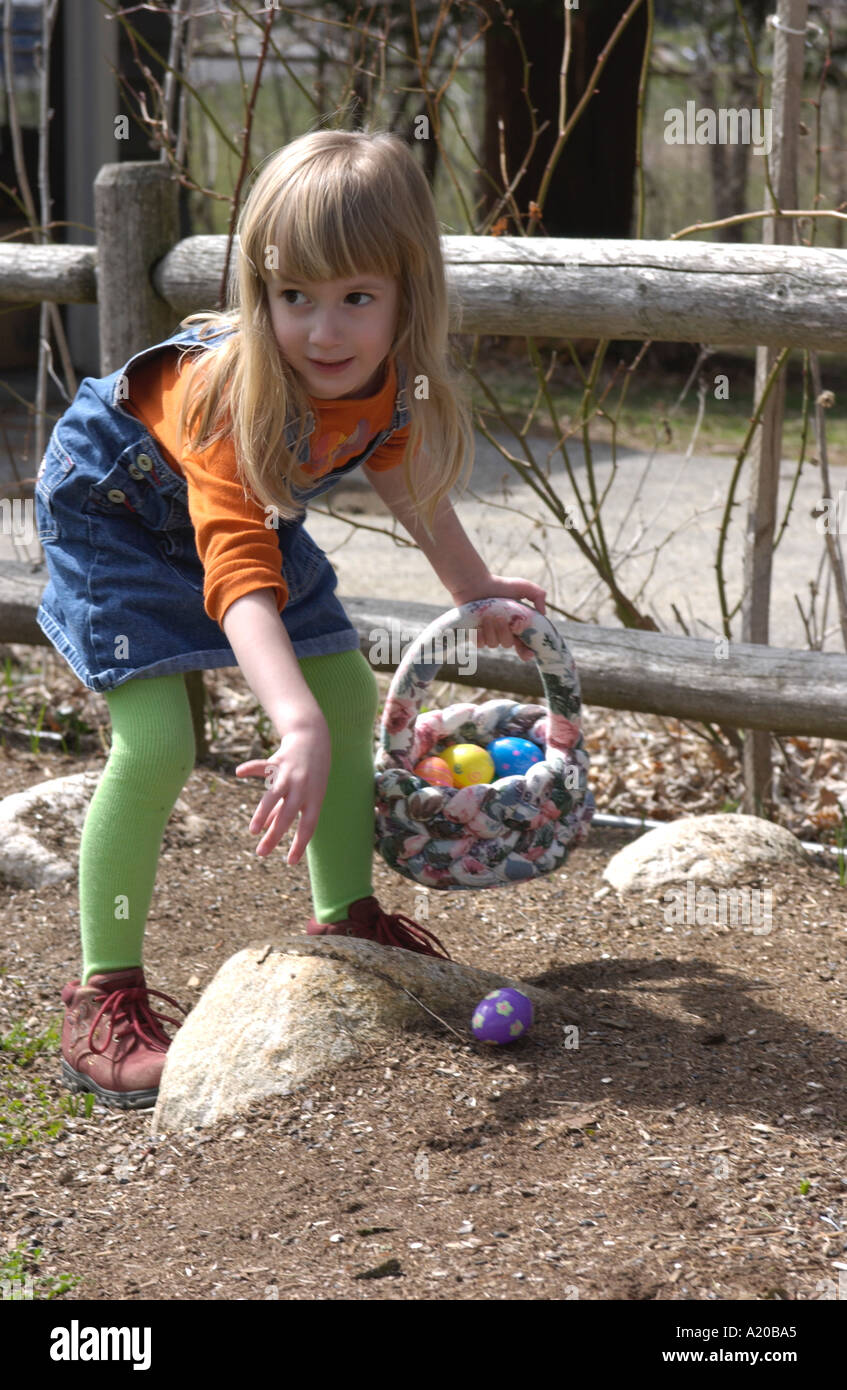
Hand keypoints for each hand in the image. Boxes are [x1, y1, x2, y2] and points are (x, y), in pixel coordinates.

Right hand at [234, 713, 330, 863]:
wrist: (313, 738)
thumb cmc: (311, 771)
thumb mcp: (307, 792)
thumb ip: (285, 809)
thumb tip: (269, 829)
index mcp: (314, 799)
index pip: (309, 827)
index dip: (300, 844)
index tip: (289, 862)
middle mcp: (303, 788)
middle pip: (289, 815)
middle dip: (275, 835)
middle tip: (261, 853)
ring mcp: (290, 774)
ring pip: (275, 795)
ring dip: (263, 813)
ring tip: (253, 830)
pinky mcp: (277, 761)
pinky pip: (263, 766)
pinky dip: (251, 768)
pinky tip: (238, 773)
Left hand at [450, 573, 545, 662]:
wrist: (476, 583)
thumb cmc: (499, 585)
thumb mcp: (522, 586)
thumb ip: (538, 595)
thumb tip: (543, 613)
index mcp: (515, 626)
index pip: (524, 645)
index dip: (527, 652)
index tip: (530, 653)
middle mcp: (503, 633)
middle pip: (508, 644)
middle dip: (504, 632)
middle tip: (500, 618)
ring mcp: (488, 635)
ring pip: (493, 644)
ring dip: (491, 631)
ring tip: (487, 616)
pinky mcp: (475, 635)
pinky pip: (479, 644)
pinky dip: (479, 636)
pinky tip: (477, 626)